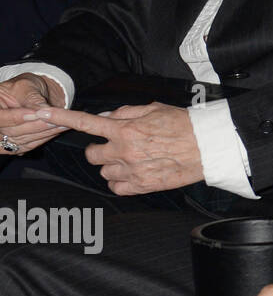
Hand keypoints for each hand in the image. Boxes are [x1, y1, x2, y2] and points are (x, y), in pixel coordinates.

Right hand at [0, 74, 67, 154]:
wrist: (29, 96)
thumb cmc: (24, 88)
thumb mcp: (27, 87)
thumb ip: (32, 100)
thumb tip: (43, 111)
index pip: (0, 117)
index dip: (16, 117)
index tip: (35, 114)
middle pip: (10, 131)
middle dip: (36, 125)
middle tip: (56, 119)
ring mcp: (1, 137)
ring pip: (20, 140)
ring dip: (43, 133)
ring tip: (62, 124)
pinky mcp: (12, 145)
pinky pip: (27, 145)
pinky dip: (43, 139)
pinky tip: (57, 131)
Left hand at [29, 102, 202, 193]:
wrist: (208, 146)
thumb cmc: (185, 124)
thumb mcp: (155, 109)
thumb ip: (126, 113)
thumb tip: (105, 119)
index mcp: (126, 129)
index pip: (86, 123)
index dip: (61, 118)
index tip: (41, 114)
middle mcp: (124, 151)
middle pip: (92, 154)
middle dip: (100, 150)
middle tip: (117, 146)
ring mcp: (132, 171)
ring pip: (105, 172)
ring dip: (113, 166)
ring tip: (135, 159)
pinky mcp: (142, 186)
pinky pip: (117, 187)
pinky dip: (121, 181)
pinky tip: (136, 173)